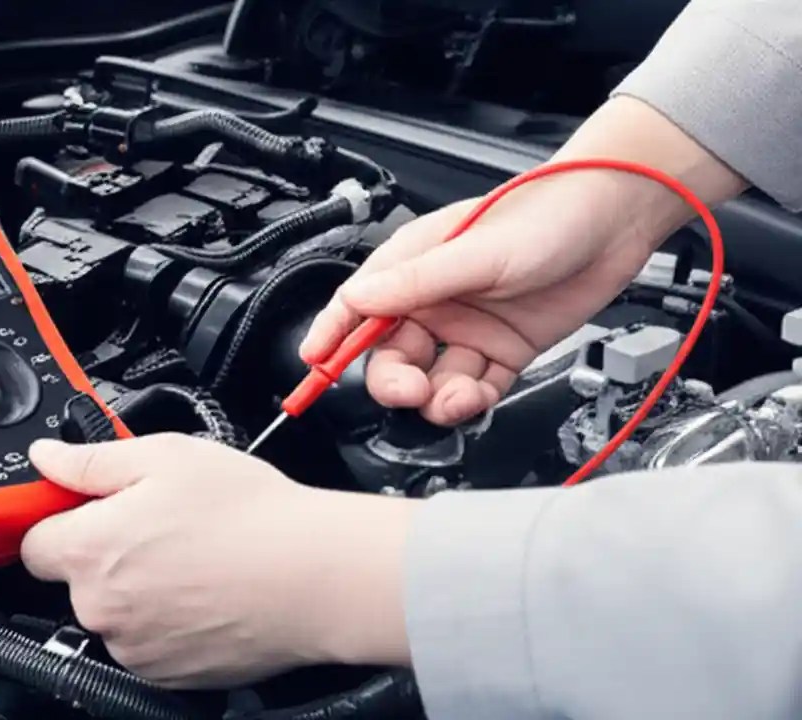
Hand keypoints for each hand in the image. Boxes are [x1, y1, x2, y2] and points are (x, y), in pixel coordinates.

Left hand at [21, 434, 418, 688]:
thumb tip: (45, 458)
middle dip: (107, 553)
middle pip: (75, 579)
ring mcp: (133, 647)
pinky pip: (146, 644)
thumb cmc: (251, 516)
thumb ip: (91, 460)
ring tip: (193, 559)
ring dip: (138, 590)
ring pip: (114, 613)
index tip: (91, 510)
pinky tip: (205, 593)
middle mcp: (100, 608)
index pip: (32, 542)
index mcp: (90, 550)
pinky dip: (167, 623)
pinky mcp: (166, 676)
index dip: (61, 520)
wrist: (317, 578)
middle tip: (160, 526)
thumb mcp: (166, 456)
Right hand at [301, 96, 745, 425]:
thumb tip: (358, 300)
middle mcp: (435, 299)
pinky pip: (473, 388)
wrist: (615, 220)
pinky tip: (475, 399)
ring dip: (437, 398)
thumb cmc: (545, 213)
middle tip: (409, 392)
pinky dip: (470, 401)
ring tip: (454, 400)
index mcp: (414, 266)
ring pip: (432, 379)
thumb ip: (416, 281)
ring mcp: (469, 326)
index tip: (314, 364)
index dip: (332, 335)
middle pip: (392, 355)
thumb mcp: (475, 251)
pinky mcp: (503, 349)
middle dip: (394, 380)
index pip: (357, 306)